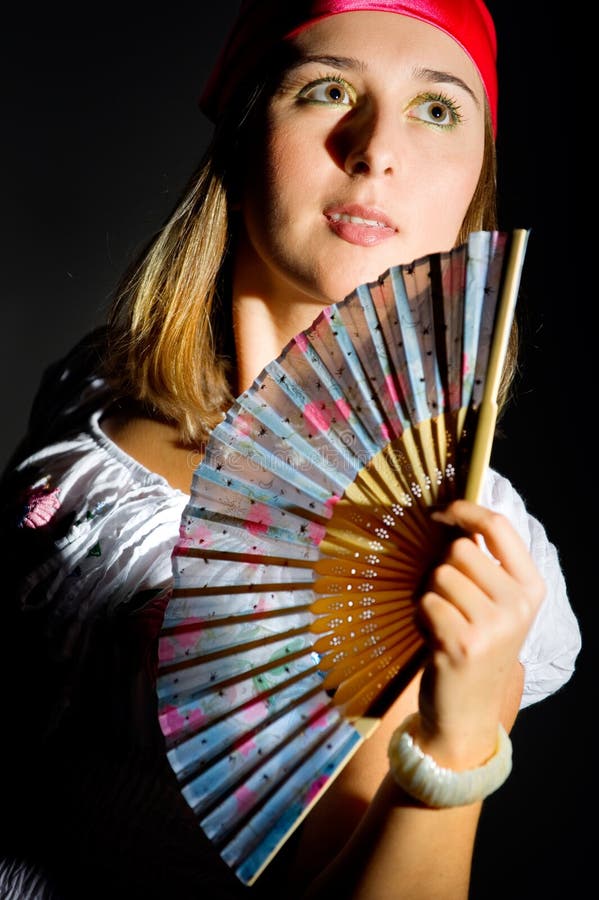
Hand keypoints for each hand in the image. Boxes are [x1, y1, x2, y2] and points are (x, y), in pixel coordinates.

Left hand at [412, 499, 544, 768]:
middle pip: (460, 549)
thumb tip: (453, 514)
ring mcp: (492, 626)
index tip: (442, 512)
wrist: (468, 712)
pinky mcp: (462, 643)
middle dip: (442, 568)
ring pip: (439, 575)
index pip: (498, 526)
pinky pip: (426, 602)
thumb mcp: (496, 606)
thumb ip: (486, 564)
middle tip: (447, 600)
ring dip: (429, 594)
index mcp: (531, 588)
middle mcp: (517, 605)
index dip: (465, 510)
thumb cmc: (476, 647)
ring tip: (441, 621)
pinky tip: (433, 637)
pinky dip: (420, 616)